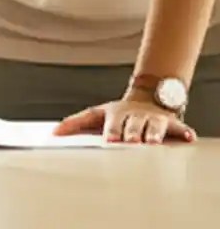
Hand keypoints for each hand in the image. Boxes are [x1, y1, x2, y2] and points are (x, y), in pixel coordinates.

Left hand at [55, 95, 196, 143]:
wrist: (147, 98)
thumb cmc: (117, 115)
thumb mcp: (96, 115)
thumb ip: (74, 123)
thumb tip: (52, 133)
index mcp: (116, 115)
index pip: (113, 124)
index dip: (112, 131)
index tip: (109, 140)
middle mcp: (135, 117)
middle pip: (134, 126)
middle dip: (132, 134)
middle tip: (131, 143)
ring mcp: (153, 119)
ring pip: (155, 127)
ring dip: (154, 134)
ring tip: (153, 143)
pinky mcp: (171, 123)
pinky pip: (179, 128)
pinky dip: (184, 132)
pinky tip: (188, 138)